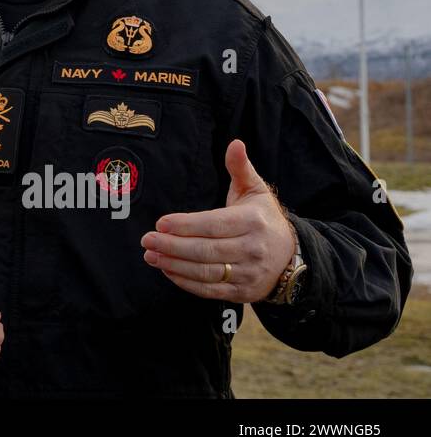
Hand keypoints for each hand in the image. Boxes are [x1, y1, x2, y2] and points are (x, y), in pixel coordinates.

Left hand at [141, 139, 296, 302]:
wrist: (291, 256)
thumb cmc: (263, 218)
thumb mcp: (255, 190)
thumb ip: (240, 168)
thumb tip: (235, 143)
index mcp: (253, 222)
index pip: (214, 225)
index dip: (185, 225)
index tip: (160, 223)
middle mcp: (253, 250)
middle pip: (206, 251)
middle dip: (172, 246)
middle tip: (146, 240)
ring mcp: (249, 274)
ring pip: (206, 272)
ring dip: (174, 265)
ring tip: (151, 256)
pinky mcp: (243, 293)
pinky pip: (211, 290)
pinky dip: (186, 282)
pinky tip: (168, 270)